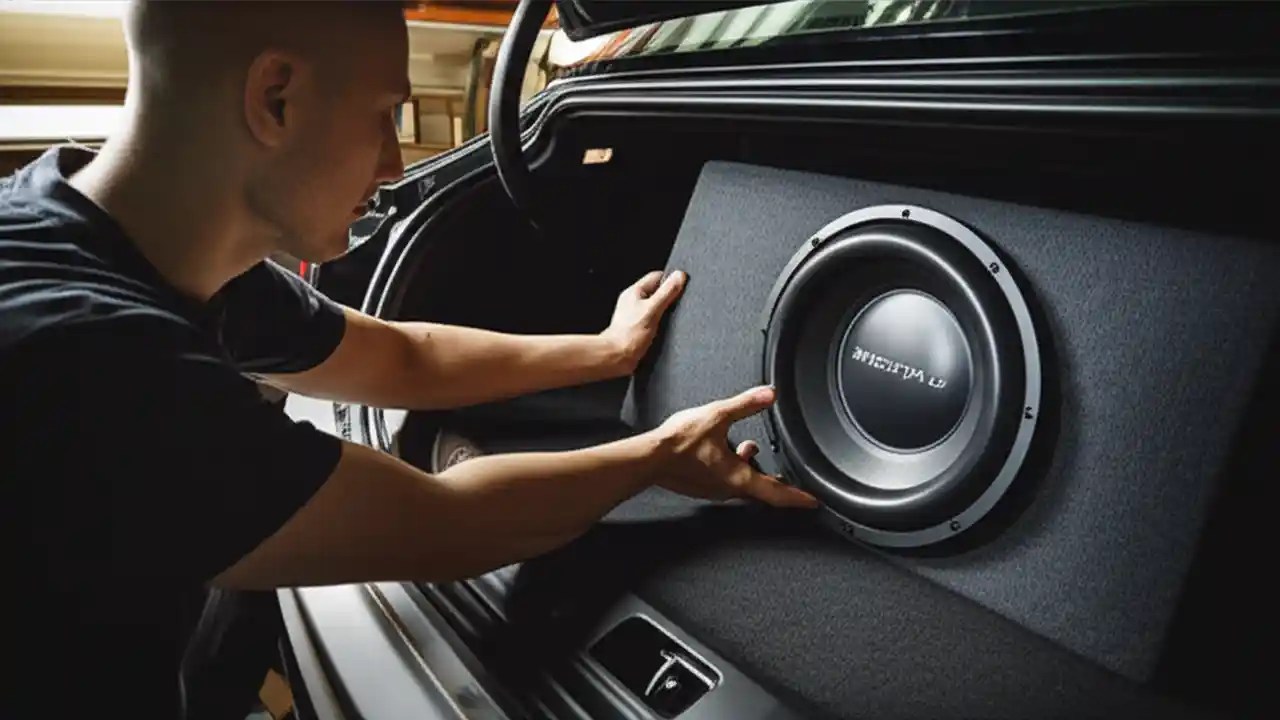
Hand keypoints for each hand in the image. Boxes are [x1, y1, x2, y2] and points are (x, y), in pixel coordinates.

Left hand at [601, 270, 686, 374]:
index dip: (670, 279)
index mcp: (634, 292)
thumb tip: (679, 276)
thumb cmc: (629, 335)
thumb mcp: (653, 309)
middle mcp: (633, 302)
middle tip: (676, 305)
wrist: (617, 357)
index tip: (681, 285)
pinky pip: (653, 321)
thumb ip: (667, 292)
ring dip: (664, 313)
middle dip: (669, 297)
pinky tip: (663, 330)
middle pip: (657, 292)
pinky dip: (660, 324)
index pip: (656, 276)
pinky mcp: (637, 328)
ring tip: (669, 319)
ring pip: (655, 307)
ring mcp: (634, 315)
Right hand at [651, 386, 818, 508]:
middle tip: (788, 475)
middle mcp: (728, 489)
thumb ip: (745, 404)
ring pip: (742, 484)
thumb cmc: (678, 444)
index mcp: (738, 478)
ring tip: (750, 448)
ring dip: (751, 469)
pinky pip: (726, 480)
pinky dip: (733, 468)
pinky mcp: (701, 485)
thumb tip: (768, 394)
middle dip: (776, 481)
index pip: (777, 494)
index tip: (813, 501)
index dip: (798, 497)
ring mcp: (713, 489)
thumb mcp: (717, 415)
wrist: (648, 458)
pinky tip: (726, 451)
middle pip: (761, 490)